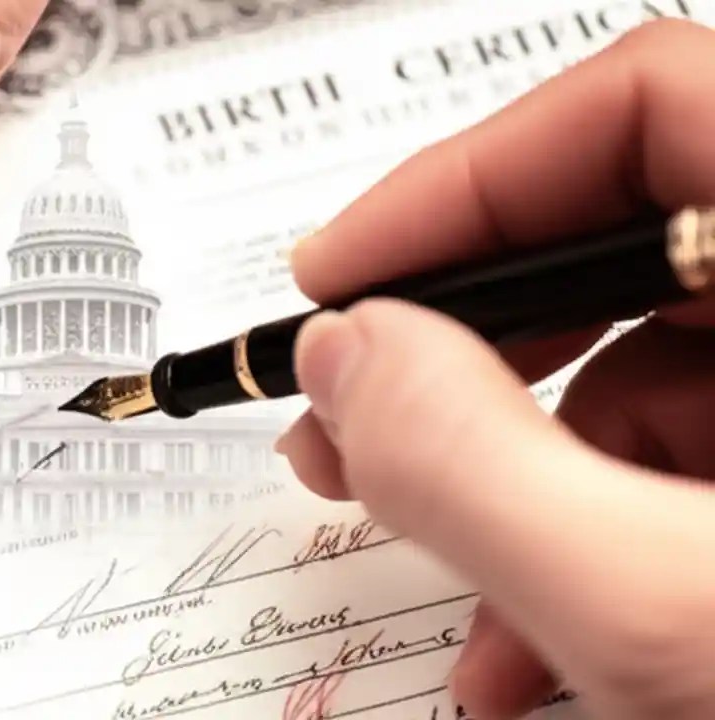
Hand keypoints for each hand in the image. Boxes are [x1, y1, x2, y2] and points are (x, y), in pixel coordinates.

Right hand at [277, 18, 714, 719]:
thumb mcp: (683, 625)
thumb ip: (481, 469)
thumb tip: (348, 359)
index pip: (652, 112)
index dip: (465, 181)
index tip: (339, 275)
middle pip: (631, 243)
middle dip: (463, 345)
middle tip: (343, 414)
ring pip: (647, 377)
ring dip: (515, 482)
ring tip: (451, 596)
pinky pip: (686, 470)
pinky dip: (587, 545)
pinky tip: (535, 644)